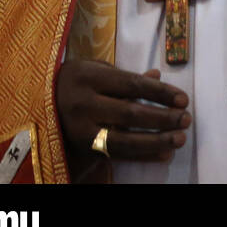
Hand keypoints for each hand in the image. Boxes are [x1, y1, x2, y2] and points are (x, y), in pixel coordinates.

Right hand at [56, 58, 189, 180]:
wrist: (40, 102)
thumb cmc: (76, 80)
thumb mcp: (97, 70)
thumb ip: (126, 77)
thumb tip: (158, 77)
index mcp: (89, 78)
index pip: (133, 85)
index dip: (160, 93)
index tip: (184, 99)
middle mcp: (83, 105)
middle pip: (129, 114)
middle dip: (162, 119)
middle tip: (186, 120)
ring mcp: (80, 130)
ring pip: (123, 139)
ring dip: (155, 141)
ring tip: (179, 139)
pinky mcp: (80, 149)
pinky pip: (115, 155)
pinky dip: (141, 156)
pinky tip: (162, 154)